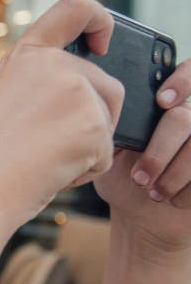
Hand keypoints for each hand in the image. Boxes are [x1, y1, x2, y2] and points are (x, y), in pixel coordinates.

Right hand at [0, 0, 124, 232]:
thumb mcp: (5, 102)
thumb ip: (41, 86)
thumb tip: (83, 97)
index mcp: (25, 55)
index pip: (76, 8)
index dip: (101, 21)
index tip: (102, 46)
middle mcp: (52, 63)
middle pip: (107, 84)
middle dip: (95, 120)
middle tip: (49, 146)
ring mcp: (74, 90)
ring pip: (109, 120)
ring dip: (87, 147)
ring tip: (42, 159)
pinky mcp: (92, 123)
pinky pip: (107, 153)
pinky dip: (84, 172)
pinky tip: (49, 173)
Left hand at [94, 59, 190, 251]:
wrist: (144, 211)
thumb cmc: (125, 175)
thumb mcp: (113, 148)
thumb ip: (113, 126)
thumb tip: (100, 111)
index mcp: (168, 106)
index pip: (189, 72)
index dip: (182, 81)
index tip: (161, 100)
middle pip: (184, 118)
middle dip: (158, 152)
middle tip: (139, 177)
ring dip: (171, 175)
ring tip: (152, 192)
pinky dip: (186, 192)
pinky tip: (172, 200)